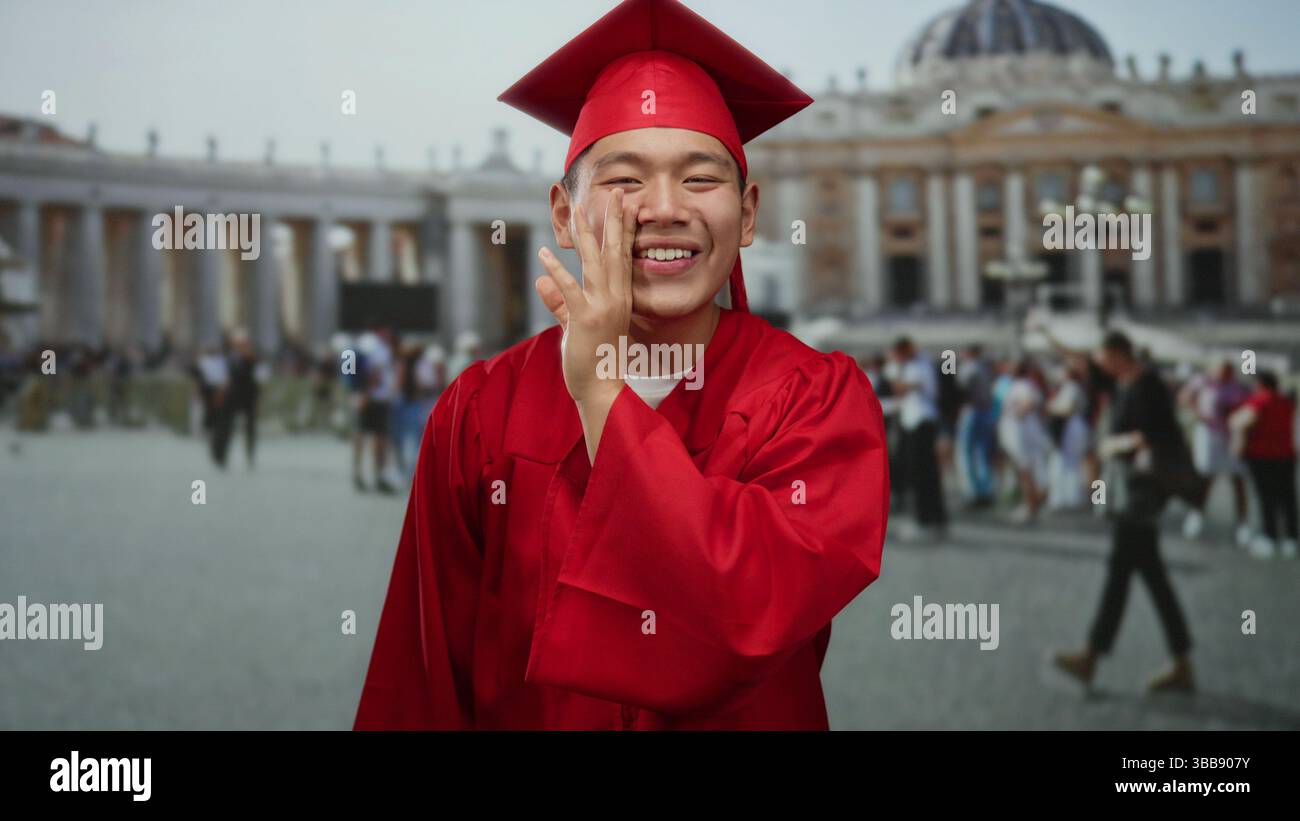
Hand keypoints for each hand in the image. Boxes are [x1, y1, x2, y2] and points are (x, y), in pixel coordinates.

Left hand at [535, 188, 635, 404]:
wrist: (602, 389)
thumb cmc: (592, 361)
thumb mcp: (575, 326)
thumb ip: (559, 302)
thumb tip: (540, 281)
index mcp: (619, 298)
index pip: (623, 257)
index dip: (623, 230)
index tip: (625, 205)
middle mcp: (616, 299)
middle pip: (615, 252)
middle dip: (613, 221)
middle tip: (615, 193)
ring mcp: (603, 308)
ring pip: (595, 264)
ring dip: (587, 235)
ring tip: (578, 210)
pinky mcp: (586, 319)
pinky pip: (569, 290)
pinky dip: (556, 272)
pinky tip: (544, 254)